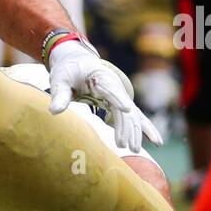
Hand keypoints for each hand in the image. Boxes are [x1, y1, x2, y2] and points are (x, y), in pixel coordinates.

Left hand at [46, 36, 160, 154]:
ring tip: (133, 149)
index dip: (118, 99)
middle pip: (123, 108)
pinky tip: (157, 142)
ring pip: (131, 115)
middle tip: (124, 145)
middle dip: (126, 126)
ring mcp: (120, 95)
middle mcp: (114, 86)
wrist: (78, 61)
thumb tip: (54, 112)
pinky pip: (136, 117)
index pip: (110, 89)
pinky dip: (146, 128)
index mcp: (100, 77)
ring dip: (134, 132)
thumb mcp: (60, 80)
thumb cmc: (68, 70)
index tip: (126, 110)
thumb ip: (59, 95)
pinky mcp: (120, 103)